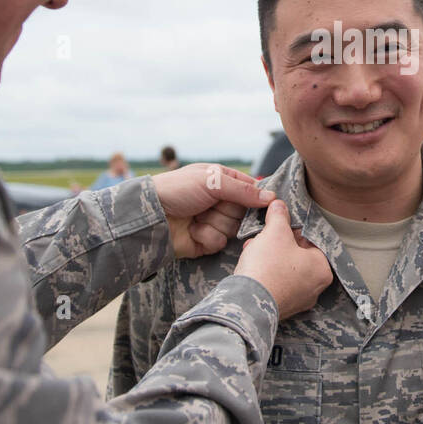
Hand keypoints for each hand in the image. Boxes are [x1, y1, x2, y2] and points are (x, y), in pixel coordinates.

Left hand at [154, 164, 275, 258]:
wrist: (150, 216)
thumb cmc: (177, 190)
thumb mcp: (212, 181)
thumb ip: (243, 190)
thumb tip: (272, 199)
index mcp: (224, 181)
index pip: (253, 190)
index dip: (257, 198)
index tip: (263, 203)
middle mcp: (221, 201)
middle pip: (246, 212)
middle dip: (228, 211)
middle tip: (210, 205)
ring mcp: (214, 221)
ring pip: (234, 228)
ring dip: (214, 223)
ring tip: (196, 217)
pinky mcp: (207, 241)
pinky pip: (220, 242)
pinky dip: (206, 236)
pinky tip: (192, 230)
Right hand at [235, 200, 332, 319]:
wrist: (246, 303)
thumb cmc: (268, 266)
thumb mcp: (275, 232)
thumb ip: (279, 216)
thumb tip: (279, 205)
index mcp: (323, 269)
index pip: (312, 241)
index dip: (293, 229)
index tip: (279, 225)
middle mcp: (315, 288)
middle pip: (298, 255)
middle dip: (278, 243)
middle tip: (264, 237)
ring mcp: (298, 301)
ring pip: (285, 270)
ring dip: (269, 256)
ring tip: (253, 248)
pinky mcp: (281, 308)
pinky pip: (276, 284)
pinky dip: (265, 273)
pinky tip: (251, 265)